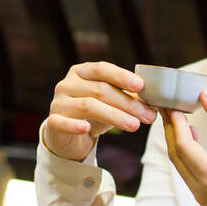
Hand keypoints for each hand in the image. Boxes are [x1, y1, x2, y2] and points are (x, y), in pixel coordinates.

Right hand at [43, 62, 157, 161]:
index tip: (141, 86)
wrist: (68, 137)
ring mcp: (58, 102)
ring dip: (115, 116)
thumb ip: (128, 97)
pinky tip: (87, 129)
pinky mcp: (52, 123)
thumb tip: (154, 99)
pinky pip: (62, 123)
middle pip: (100, 90)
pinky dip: (75, 126)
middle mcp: (67, 84)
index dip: (121, 76)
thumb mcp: (111, 103)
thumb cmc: (94, 114)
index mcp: (81, 72)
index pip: (102, 69)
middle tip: (149, 115)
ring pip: (88, 106)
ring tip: (135, 125)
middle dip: (128, 103)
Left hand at [162, 89, 206, 205]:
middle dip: (171, 130)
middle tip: (169, 107)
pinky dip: (187, 156)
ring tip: (179, 119)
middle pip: (176, 156)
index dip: (176, 122)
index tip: (173, 104)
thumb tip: (204, 95)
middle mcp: (201, 191)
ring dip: (178, 142)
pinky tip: (193, 138)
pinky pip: (189, 175)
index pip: (183, 144)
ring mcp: (203, 198)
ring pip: (181, 166)